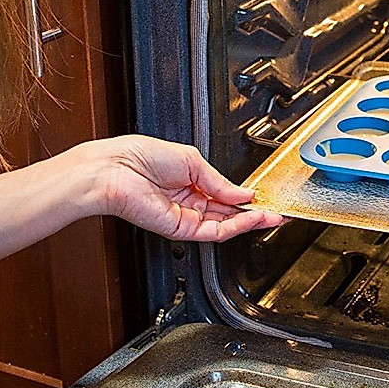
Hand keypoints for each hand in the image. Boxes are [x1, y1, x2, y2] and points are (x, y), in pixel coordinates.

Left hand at [88, 135, 283, 240]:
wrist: (116, 170)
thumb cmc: (140, 156)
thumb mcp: (191, 159)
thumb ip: (219, 181)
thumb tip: (242, 193)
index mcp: (188, 180)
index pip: (223, 193)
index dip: (244, 196)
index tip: (263, 196)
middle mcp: (187, 200)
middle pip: (226, 212)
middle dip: (252, 212)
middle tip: (272, 210)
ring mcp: (184, 216)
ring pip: (223, 224)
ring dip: (248, 221)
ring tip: (268, 215)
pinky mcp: (179, 229)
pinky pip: (213, 232)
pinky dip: (234, 227)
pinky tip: (249, 218)